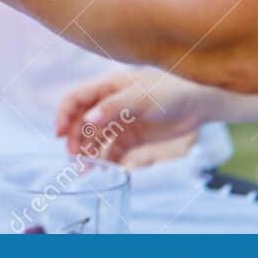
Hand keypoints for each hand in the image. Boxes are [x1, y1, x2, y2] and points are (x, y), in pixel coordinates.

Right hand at [56, 68, 214, 163]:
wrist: (199, 104)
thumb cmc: (170, 92)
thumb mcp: (141, 98)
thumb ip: (113, 108)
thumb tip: (87, 120)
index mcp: (107, 88)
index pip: (76, 99)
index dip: (64, 115)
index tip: (58, 134)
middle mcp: (109, 104)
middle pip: (82, 122)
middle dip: (75, 139)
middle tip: (75, 158)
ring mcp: (120, 121)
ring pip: (96, 138)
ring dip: (88, 153)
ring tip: (85, 170)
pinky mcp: (133, 136)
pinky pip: (113, 150)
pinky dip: (107, 160)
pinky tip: (104, 169)